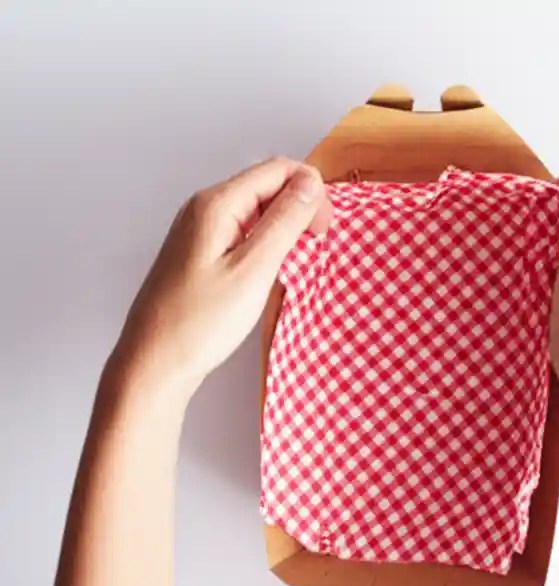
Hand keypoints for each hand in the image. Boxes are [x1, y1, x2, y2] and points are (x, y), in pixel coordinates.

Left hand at [110, 157, 331, 402]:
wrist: (153, 363)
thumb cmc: (199, 323)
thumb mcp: (253, 270)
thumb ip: (284, 222)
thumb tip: (309, 182)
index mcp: (216, 204)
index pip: (278, 169)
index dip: (311, 190)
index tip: (324, 228)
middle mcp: (204, 208)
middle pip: (267, 184)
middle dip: (301, 206)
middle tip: (316, 244)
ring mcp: (199, 229)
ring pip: (257, 208)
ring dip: (285, 225)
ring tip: (296, 260)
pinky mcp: (200, 251)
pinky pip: (243, 230)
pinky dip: (266, 242)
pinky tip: (272, 269)